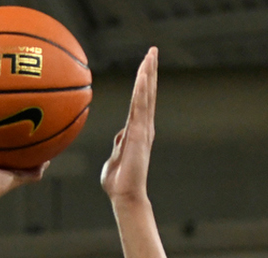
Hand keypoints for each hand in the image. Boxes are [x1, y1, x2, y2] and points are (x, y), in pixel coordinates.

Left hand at [99, 48, 156, 204]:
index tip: (145, 65)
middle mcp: (143, 127)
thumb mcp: (114, 159)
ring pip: (146, 95)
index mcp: (136, 131)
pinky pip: (140, 107)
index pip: (140, 101)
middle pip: (147, 93)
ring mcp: (142, 129)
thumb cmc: (118, 182)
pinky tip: (143, 75)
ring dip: (148, 74)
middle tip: (153, 51)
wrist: (125, 196)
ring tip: (150, 55)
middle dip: (150, 71)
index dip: (143, 83)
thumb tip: (120, 137)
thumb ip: (118, 145)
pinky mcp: (139, 134)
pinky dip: (142, 91)